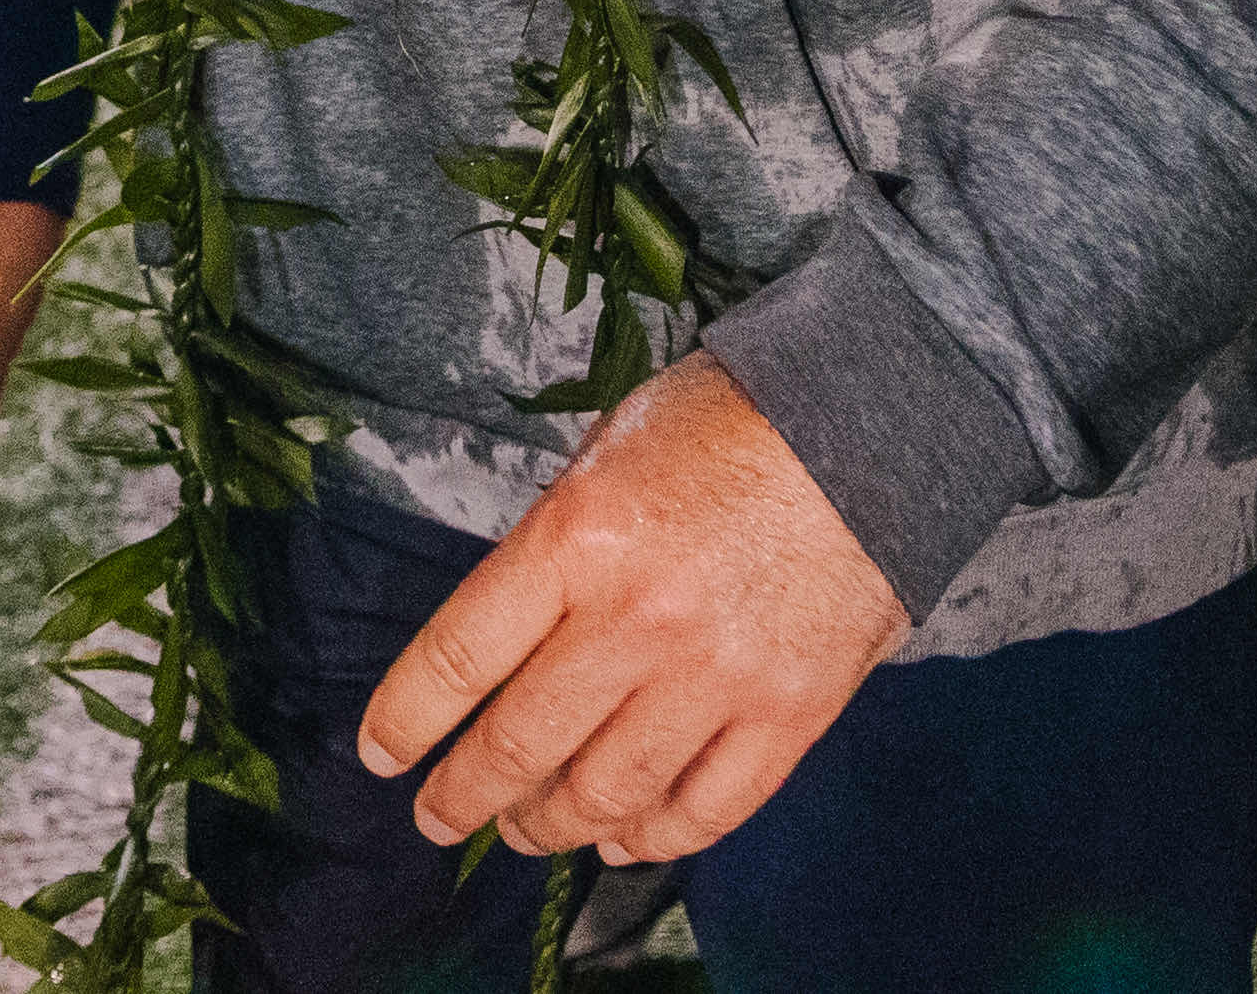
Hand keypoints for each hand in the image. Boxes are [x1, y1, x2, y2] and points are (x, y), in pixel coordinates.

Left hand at [355, 354, 907, 870]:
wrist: (876, 418)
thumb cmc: (730, 419)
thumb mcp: (608, 450)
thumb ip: (554, 549)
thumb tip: (509, 641)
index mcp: (577, 538)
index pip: (460, 656)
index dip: (407, 720)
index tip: (381, 755)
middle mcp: (638, 620)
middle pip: (521, 744)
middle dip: (463, 796)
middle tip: (438, 814)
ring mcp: (717, 675)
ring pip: (605, 794)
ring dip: (548, 826)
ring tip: (524, 830)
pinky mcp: (789, 713)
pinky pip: (704, 810)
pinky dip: (652, 838)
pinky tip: (622, 836)